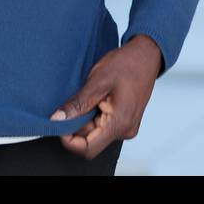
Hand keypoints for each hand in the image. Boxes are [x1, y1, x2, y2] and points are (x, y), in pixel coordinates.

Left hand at [50, 34, 161, 158]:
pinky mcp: (125, 120)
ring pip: (96, 132)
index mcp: (120, 123)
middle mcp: (125, 130)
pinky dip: (93, 114)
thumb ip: (77, 103)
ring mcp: (126, 126)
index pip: (88, 148)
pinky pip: (103, 125)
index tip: (59, 122)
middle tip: (73, 101)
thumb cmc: (126, 64)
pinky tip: (95, 97)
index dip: (69, 140)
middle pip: (90, 140)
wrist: (146, 54)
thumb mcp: (97, 81)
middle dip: (76, 124)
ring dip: (85, 118)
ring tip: (88, 95)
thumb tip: (56, 119)